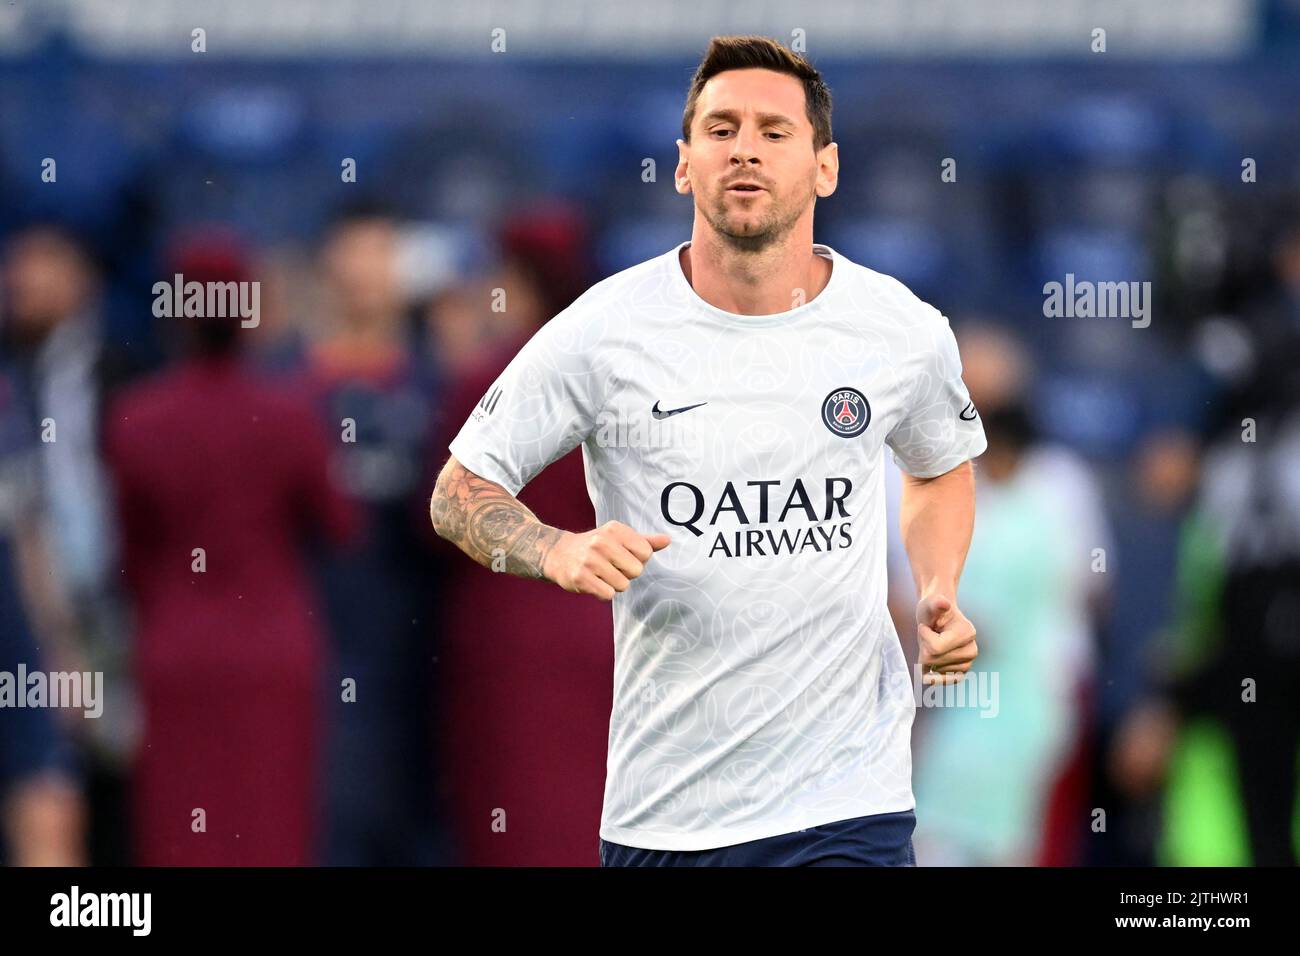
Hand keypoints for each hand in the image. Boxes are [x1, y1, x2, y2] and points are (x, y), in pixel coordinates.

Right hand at [542, 521, 669, 600]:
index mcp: (614, 529)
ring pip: (623, 585)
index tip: (623, 556)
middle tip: (611, 567)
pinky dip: (603, 593)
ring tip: (601, 574)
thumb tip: (668, 540)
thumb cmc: (595, 547)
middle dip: (627, 573)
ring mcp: (590, 560)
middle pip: (637, 570)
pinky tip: (594, 582)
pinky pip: (608, 595)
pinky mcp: (581, 578)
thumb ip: (644, 541)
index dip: (638, 559)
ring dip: (615, 584)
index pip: (646, 552)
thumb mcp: (618, 538)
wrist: (558, 554)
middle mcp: (602, 542)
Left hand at [916, 593, 976, 684]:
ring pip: (934, 670)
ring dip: (927, 658)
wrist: (938, 618)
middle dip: (924, 647)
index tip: (926, 626)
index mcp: (967, 633)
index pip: (935, 648)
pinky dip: (935, 677)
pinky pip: (946, 682)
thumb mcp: (930, 604)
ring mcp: (968, 663)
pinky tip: (931, 669)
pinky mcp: (962, 672)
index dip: (923, 636)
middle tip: (930, 635)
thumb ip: (935, 604)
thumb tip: (943, 603)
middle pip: (933, 660)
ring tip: (934, 643)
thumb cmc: (932, 609)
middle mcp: (971, 650)